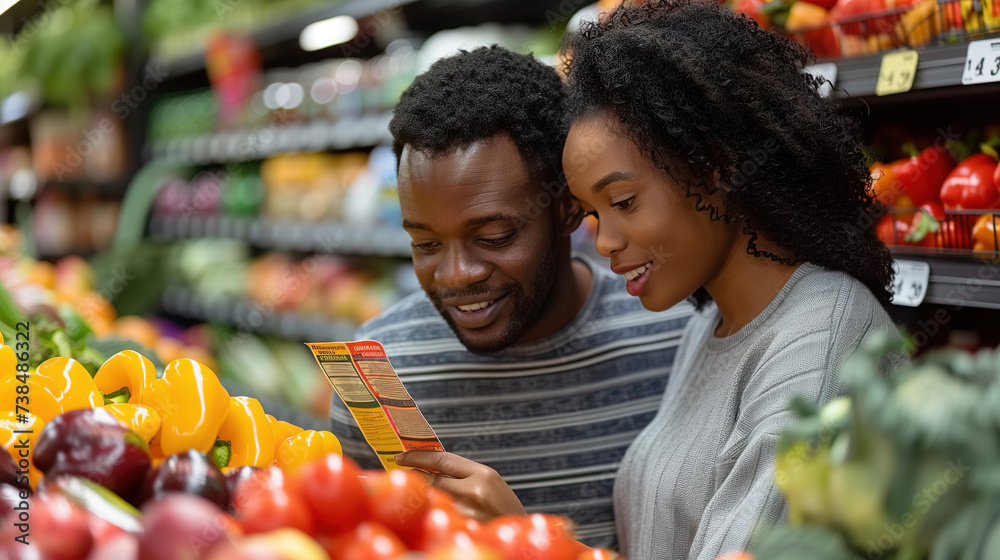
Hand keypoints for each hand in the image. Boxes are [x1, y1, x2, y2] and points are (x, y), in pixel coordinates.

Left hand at [394, 451, 525, 521]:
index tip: (401, 456)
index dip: (418, 456)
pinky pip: (439, 517)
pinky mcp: (462, 529)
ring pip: (432, 499)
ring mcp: (467, 512)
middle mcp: (475, 490)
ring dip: (423, 498)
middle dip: (415, 478)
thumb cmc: (503, 511)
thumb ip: (464, 475)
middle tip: (401, 476)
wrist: (518, 539)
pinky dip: (432, 515)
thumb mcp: (490, 485)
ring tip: (417, 498)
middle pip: (432, 479)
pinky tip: (432, 516)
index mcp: (484, 474)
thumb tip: (430, 467)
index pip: (442, 459)